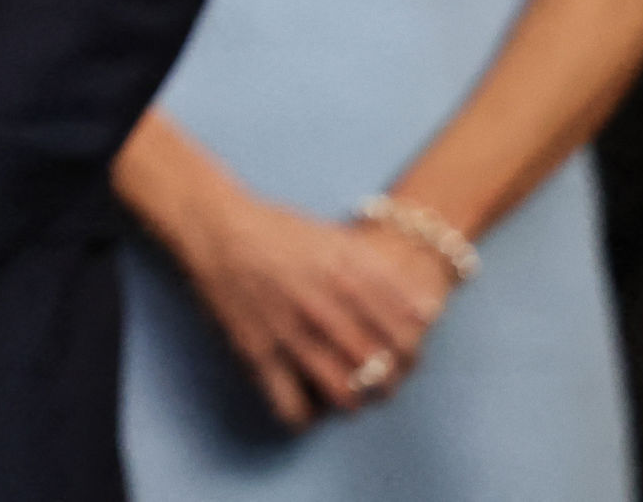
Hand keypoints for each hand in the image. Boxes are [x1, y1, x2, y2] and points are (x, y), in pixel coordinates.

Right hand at [162, 186, 449, 429]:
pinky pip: (290, 404)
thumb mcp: (337, 240)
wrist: (214, 226)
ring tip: (348, 396)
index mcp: (347, 278)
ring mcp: (289, 332)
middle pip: (377, 366)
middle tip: (380, 383)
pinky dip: (303, 418)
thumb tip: (429, 314)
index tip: (405, 359)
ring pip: (341, 392)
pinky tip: (304, 409)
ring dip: (352, 401)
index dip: (412, 354)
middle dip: (387, 383)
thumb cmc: (278, 230)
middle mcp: (322, 307)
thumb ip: (384, 274)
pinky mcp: (256, 351)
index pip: (404, 334)